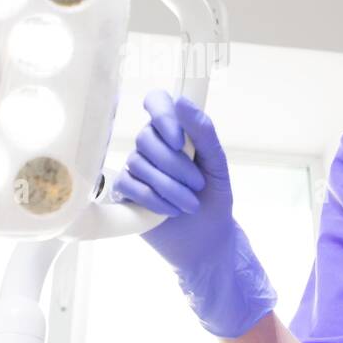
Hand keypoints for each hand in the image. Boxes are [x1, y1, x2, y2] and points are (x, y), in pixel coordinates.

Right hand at [112, 89, 276, 337]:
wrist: (206, 241)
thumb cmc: (214, 198)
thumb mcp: (216, 164)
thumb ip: (203, 132)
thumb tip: (182, 102)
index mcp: (175, 132)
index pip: (157, 102)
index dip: (162, 115)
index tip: (179, 139)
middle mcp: (152, 145)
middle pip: (146, 137)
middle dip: (175, 164)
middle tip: (198, 184)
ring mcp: (136, 168)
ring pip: (138, 162)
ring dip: (169, 185)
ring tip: (190, 204)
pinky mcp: (125, 192)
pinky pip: (128, 185)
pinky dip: (152, 198)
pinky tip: (169, 211)